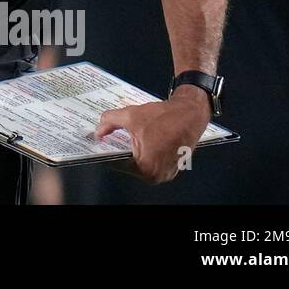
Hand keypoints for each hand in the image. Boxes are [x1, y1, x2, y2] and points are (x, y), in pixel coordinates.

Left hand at [95, 87, 210, 183]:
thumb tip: (98, 132)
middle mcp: (157, 175)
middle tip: (115, 139)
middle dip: (122, 151)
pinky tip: (143, 141)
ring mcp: (166, 173)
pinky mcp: (171, 167)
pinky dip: (146, 153)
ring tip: (132, 139)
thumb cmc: (164, 117)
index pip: (119, 164)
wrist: (189, 113)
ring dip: (134, 153)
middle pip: (130, 165)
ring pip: (141, 164)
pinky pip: (152, 162)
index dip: (110, 152)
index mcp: (146, 168)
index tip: (103, 145)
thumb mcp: (130, 116)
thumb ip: (109, 122)